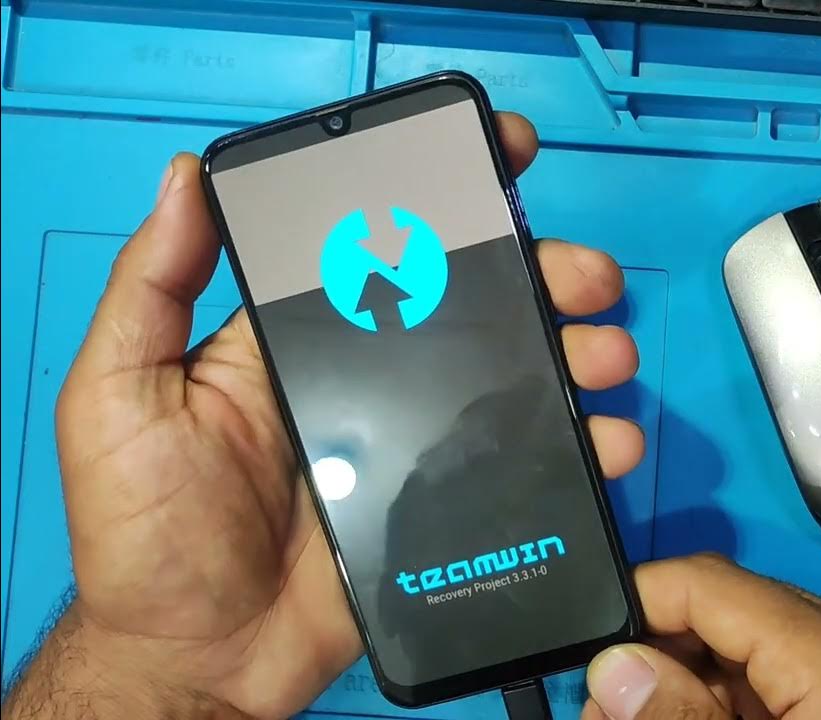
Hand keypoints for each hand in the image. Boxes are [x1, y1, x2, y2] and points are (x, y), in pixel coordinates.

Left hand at [3, 114, 643, 719]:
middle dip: (542, 273)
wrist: (199, 660)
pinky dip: (579, 448)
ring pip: (514, 377)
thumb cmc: (146, 529)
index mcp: (301, 335)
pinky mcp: (449, 505)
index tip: (503, 156)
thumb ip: (151, 290)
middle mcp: (371, 373)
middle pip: (473, 304)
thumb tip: (183, 175)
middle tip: (588, 278)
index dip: (444, 195)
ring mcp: (418, 440)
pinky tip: (607, 441)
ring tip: (608, 354)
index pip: (383, 245)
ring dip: (575, 352)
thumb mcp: (119, 396)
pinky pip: (524, 466)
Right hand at [581, 554, 820, 719]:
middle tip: (606, 717)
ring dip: (696, 693)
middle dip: (661, 664)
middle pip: (730, 618)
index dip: (638, 607)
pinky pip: (794, 688)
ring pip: (757, 657)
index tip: (589, 659)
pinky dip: (743, 712)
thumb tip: (618, 670)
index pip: (710, 585)